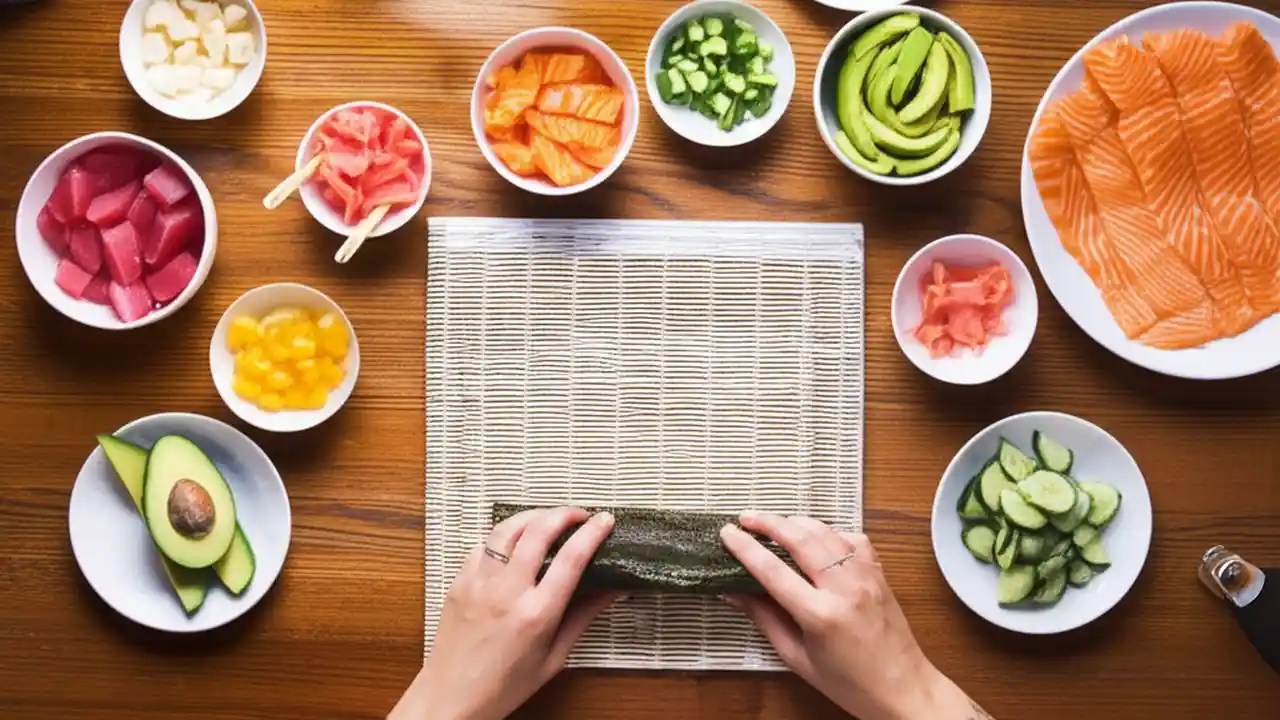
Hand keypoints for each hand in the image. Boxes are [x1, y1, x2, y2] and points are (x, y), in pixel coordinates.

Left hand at [391, 507, 617, 719]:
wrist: (451, 698)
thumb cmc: (504, 686)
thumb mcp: (554, 657)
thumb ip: (582, 617)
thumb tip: (611, 589)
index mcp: (537, 614)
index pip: (572, 558)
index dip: (593, 532)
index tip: (605, 521)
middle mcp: (507, 592)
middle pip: (539, 530)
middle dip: (564, 513)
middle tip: (579, 515)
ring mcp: (479, 583)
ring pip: (507, 528)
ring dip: (533, 516)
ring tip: (548, 519)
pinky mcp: (459, 581)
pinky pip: (483, 544)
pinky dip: (504, 536)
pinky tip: (515, 542)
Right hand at [720, 514, 979, 719]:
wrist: (903, 688)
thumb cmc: (848, 683)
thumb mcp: (797, 658)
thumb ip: (765, 619)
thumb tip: (732, 593)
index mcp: (820, 616)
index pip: (773, 571)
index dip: (745, 548)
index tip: (726, 533)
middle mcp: (845, 589)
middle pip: (801, 539)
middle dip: (768, 523)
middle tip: (745, 518)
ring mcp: (865, 576)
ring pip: (826, 532)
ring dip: (796, 522)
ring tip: (774, 523)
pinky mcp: (878, 572)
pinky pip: (851, 538)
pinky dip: (829, 532)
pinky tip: (816, 538)